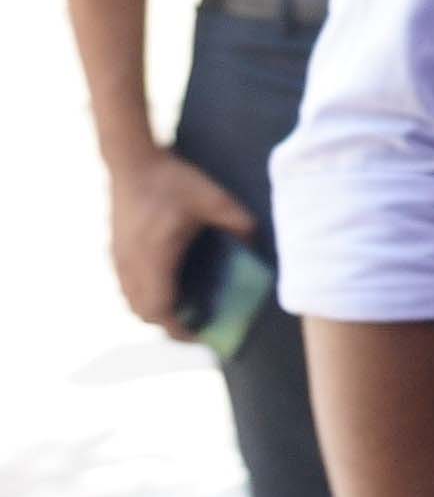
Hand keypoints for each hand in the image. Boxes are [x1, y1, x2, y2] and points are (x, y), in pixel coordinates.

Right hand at [105, 141, 253, 335]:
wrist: (131, 161)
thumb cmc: (172, 181)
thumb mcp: (214, 199)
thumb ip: (238, 222)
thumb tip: (255, 242)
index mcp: (155, 261)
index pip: (160, 311)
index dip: (178, 329)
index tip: (200, 335)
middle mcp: (131, 266)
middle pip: (144, 313)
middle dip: (169, 322)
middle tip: (198, 321)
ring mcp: (119, 259)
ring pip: (132, 300)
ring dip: (154, 308)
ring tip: (184, 304)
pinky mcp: (115, 250)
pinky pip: (127, 285)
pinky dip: (145, 292)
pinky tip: (167, 279)